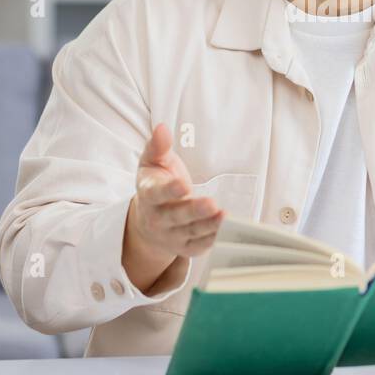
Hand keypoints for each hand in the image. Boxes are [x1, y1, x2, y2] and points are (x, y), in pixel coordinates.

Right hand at [122, 123, 223, 290]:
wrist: (148, 223)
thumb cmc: (155, 184)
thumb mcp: (152, 163)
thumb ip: (157, 146)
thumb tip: (162, 128)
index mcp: (148, 196)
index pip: (156, 195)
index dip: (169, 191)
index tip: (183, 185)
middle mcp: (158, 219)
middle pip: (176, 217)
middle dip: (194, 211)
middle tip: (211, 204)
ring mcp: (172, 235)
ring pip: (191, 232)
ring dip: (208, 226)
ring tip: (224, 215)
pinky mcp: (186, 247)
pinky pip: (200, 245)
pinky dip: (213, 239)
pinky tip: (227, 229)